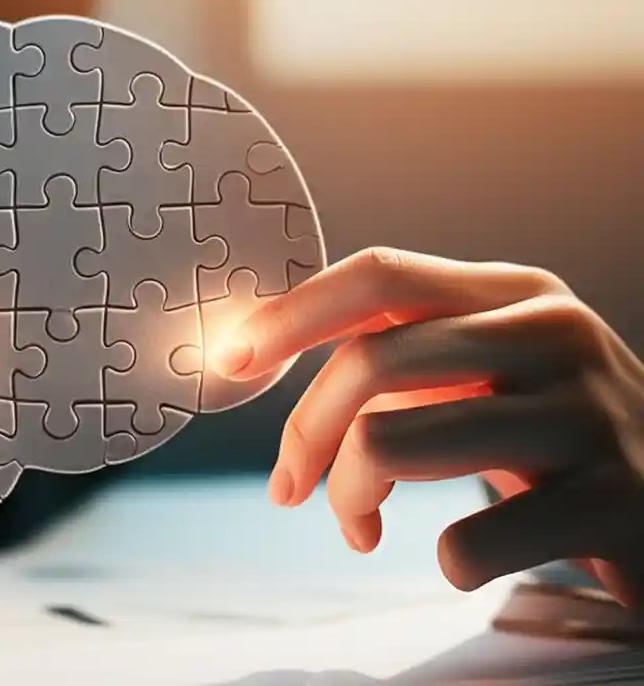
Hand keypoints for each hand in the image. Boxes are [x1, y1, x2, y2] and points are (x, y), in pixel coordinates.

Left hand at [211, 247, 643, 607]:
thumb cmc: (557, 438)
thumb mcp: (493, 369)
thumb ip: (403, 351)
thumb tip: (259, 355)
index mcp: (517, 294)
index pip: (381, 275)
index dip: (292, 315)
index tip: (230, 359)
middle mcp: (556, 337)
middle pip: (371, 363)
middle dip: (305, 435)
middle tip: (290, 489)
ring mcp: (589, 418)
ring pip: (391, 444)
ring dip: (351, 499)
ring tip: (363, 526)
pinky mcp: (612, 505)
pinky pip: (468, 541)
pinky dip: (444, 560)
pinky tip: (466, 556)